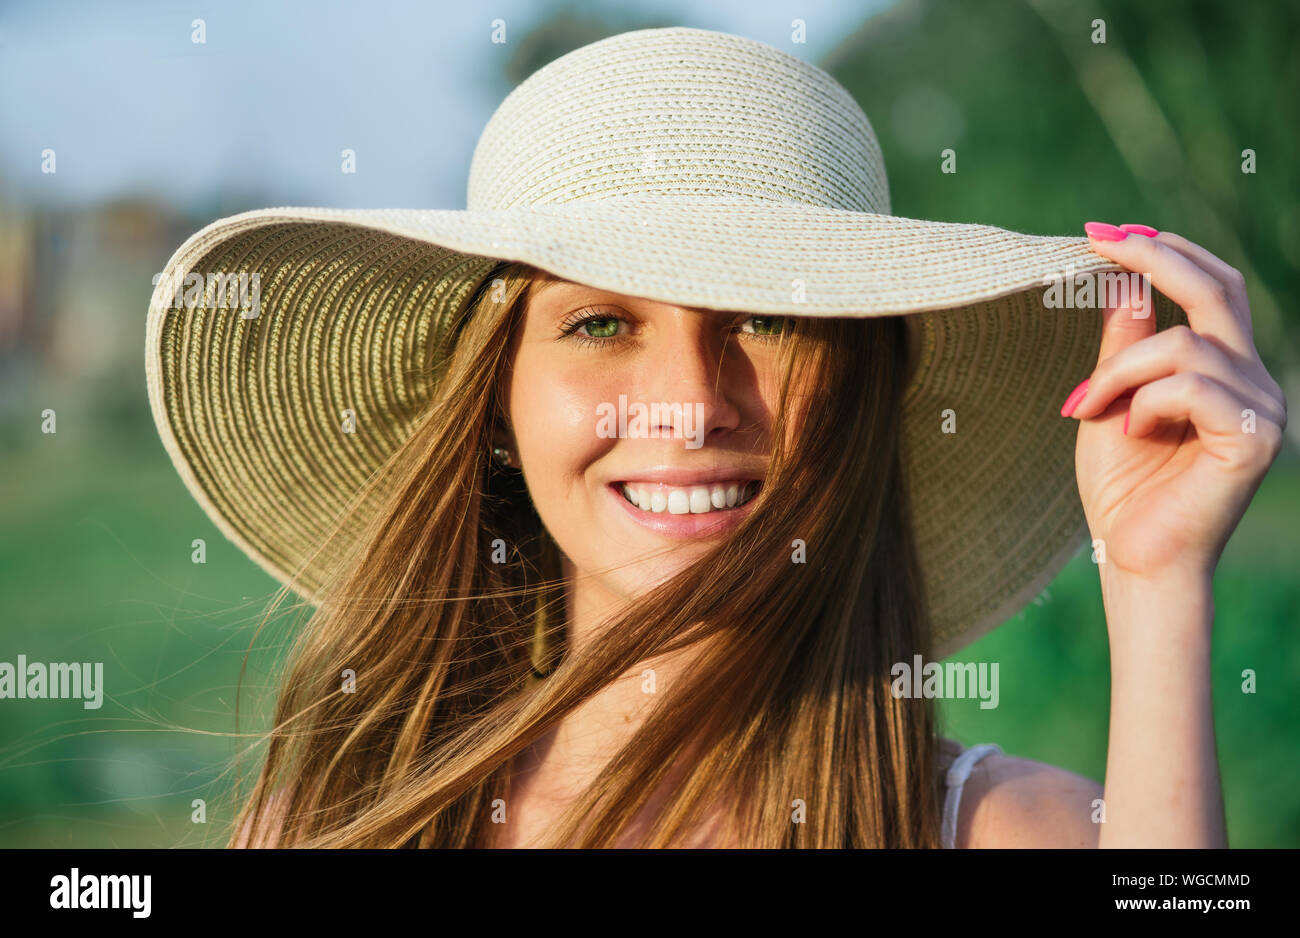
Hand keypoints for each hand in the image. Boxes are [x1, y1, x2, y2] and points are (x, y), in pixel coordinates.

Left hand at [1061, 222, 1286, 582]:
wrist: (1134, 559)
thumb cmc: (1123, 490)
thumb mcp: (1112, 402)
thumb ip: (1124, 347)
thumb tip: (1122, 281)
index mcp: (1227, 370)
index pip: (1211, 287)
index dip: (1163, 252)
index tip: (1103, 232)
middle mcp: (1254, 381)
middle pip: (1219, 289)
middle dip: (1156, 256)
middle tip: (1099, 240)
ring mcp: (1262, 409)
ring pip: (1186, 345)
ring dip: (1121, 370)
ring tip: (1086, 407)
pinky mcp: (1253, 438)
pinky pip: (1191, 388)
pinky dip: (1145, 403)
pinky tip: (1128, 433)